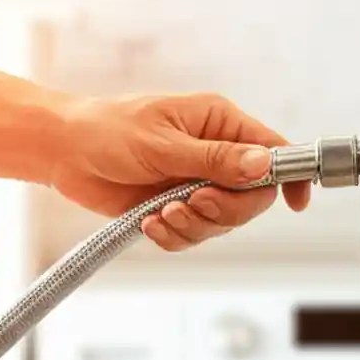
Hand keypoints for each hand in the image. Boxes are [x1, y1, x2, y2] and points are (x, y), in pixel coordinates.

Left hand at [49, 93, 311, 250]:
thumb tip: (262, 165)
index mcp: (219, 123)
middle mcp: (216, 154)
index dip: (289, 176)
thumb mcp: (162, 143)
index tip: (295, 202)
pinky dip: (175, 236)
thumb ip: (214, 159)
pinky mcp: (177, 207)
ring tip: (162, 213)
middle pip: (253, 196)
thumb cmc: (106, 130)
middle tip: (193, 204)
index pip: (272, 150)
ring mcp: (197, 183)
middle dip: (225, 209)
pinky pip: (195, 235)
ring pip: (224, 221)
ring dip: (194, 226)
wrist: (64, 152)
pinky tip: (150, 222)